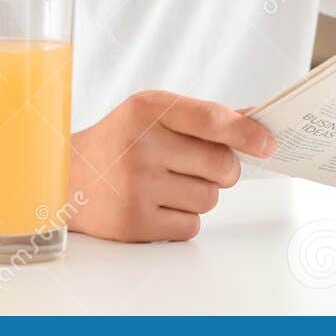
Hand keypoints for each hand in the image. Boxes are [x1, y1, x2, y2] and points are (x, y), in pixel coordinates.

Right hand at [68, 90, 275, 241]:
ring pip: (210, 198)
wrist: (67, 176)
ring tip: (170, 183)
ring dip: (202, 193)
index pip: (211, 120)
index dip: (246, 133)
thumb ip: (203, 116)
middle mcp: (142, 146)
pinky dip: (184, 218)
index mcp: (148, 109)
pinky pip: (191, 226)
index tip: (267, 144)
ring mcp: (137, 187)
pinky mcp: (135, 223)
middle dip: (224, 169)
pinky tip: (158, 203)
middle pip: (221, 165)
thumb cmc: (121, 140)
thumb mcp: (153, 112)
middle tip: (204, 165)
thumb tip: (256, 118)